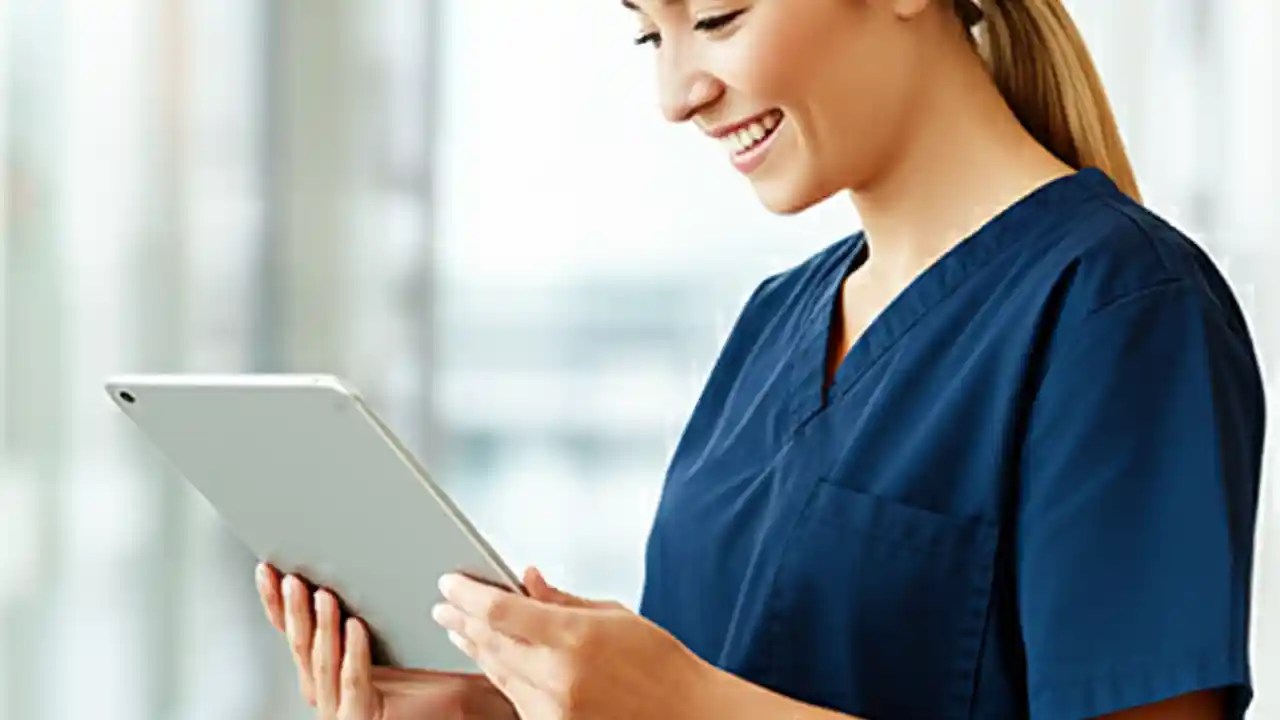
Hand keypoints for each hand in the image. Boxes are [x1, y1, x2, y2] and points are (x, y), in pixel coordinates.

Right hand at [255, 563, 516, 719]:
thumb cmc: (438, 678)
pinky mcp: (361, 717)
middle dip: (293, 608)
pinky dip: (352, 653)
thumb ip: (376, 603)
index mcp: (333, 667)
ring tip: (322, 594)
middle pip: (301, 645)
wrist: (468, 708)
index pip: (295, 630)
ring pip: (322, 662)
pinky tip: (354, 627)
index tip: (270, 568)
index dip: (278, 601)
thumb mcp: (399, 633)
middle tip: (290, 576)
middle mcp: (330, 689)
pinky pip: (354, 681)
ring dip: (321, 625)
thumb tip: (362, 549)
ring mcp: (342, 706)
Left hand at [432, 567, 712, 719]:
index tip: (449, 582)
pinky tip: (492, 660)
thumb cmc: (660, 664)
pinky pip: (515, 698)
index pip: (500, 611)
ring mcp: (553, 710)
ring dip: (474, 647)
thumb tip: (525, 578)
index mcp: (574, 638)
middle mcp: (557, 677)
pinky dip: (500, 674)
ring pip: (497, 672)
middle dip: (462, 620)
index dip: (467, 594)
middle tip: (443, 605)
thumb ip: (561, 600)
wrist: (688, 716)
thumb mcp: (614, 616)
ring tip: (459, 628)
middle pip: (490, 642)